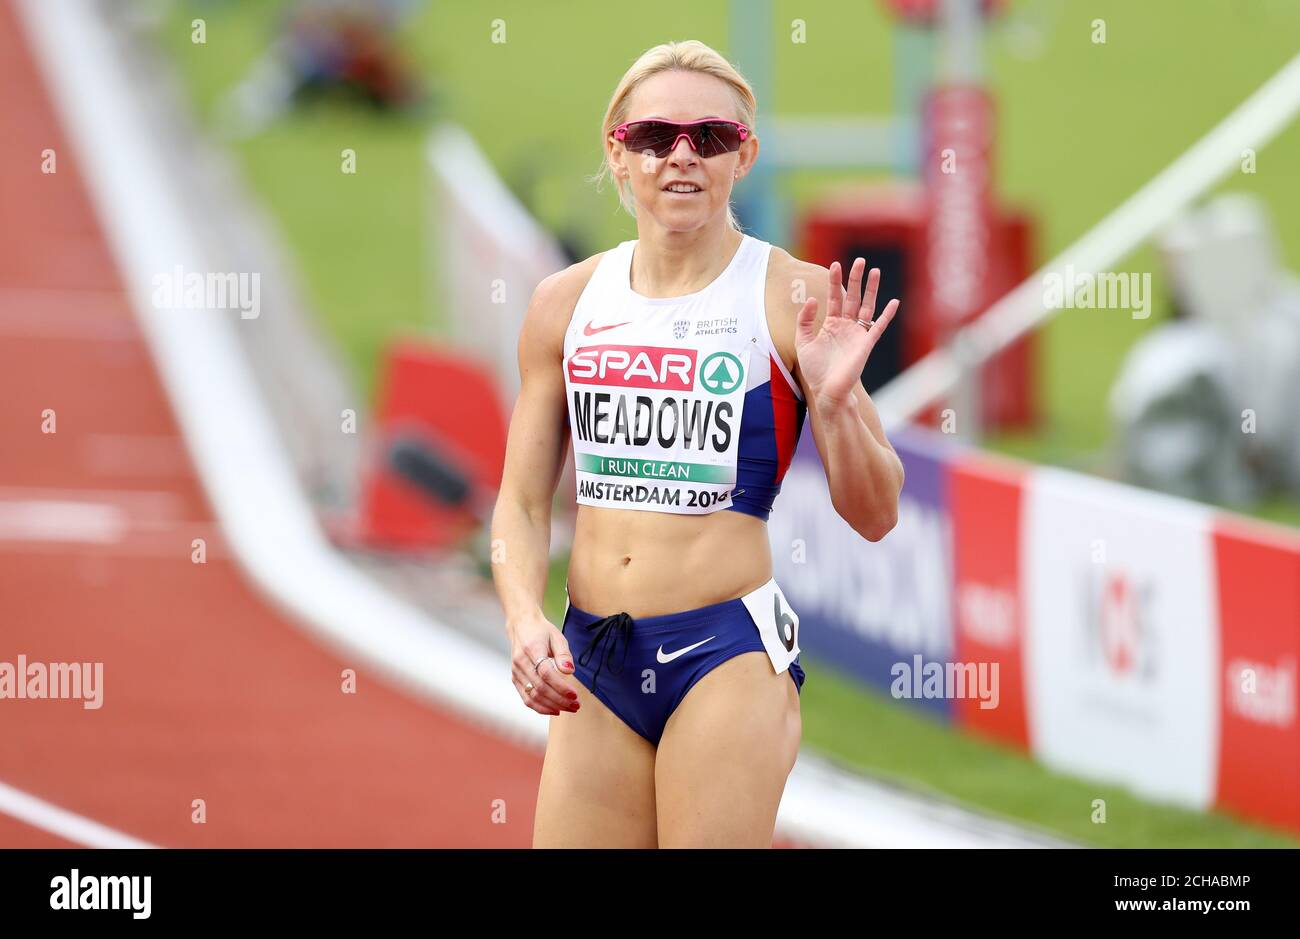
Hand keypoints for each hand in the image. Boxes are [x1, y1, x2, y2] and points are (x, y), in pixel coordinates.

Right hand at [508, 614, 579, 714]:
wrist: (521, 627)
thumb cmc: (541, 632)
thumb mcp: (557, 637)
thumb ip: (564, 654)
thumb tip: (569, 671)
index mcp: (532, 648)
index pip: (545, 673)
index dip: (560, 686)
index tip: (575, 694)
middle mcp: (520, 662)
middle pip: (540, 688)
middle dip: (560, 700)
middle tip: (576, 705)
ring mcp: (516, 672)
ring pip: (532, 696)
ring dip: (552, 706)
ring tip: (569, 708)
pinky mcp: (515, 679)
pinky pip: (526, 698)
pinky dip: (540, 707)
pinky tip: (555, 709)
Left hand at [795, 259, 899, 410]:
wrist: (826, 390)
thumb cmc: (815, 369)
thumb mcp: (803, 342)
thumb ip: (805, 321)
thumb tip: (812, 300)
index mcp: (831, 324)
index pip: (834, 298)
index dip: (834, 282)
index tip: (835, 265)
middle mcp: (846, 326)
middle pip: (853, 297)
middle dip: (856, 279)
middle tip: (860, 260)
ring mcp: (857, 334)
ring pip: (867, 306)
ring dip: (871, 289)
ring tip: (876, 271)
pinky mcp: (866, 344)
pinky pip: (878, 326)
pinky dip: (887, 315)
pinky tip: (894, 302)